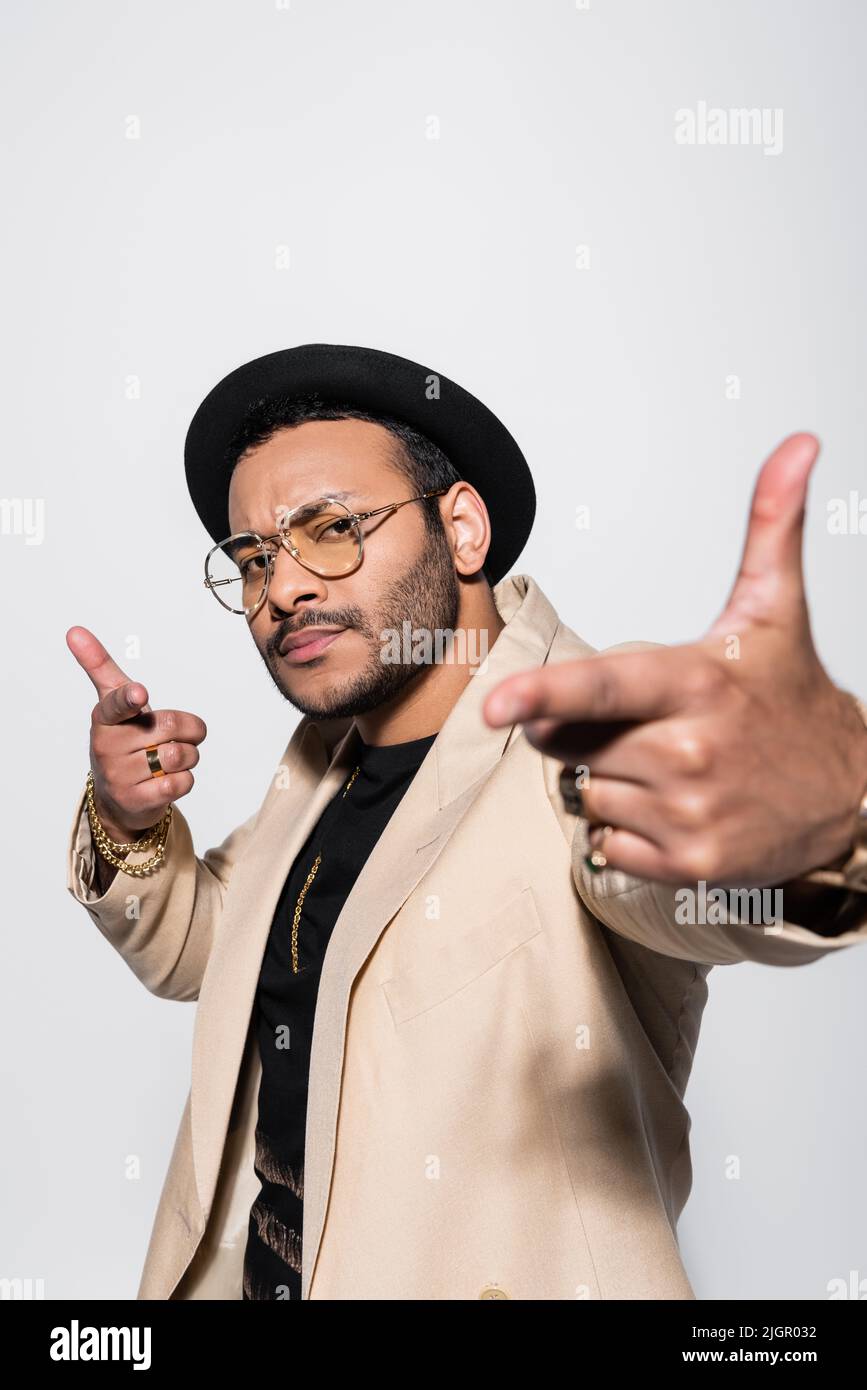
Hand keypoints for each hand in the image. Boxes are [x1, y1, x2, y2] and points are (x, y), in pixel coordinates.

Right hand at [66, 626, 207, 840]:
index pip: (119, 704)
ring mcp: (121, 775)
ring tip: (168, 759)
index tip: (140, 694)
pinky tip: (168, 780)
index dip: (131, 698)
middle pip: (171, 726)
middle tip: (173, 737)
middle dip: (187, 731)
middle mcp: (109, 746)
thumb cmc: (123, 740)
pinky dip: (185, 779)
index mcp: (105, 718)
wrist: (118, 798)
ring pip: (181, 755)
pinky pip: (181, 782)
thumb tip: (74, 630)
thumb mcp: (114, 704)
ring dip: (188, 756)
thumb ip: (100, 667)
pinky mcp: (137, 800)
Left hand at [483, 434, 866, 886]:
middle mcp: (690, 751)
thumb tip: (797, 444)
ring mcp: (690, 812)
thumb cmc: (793, 698)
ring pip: (584, 792)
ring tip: (664, 764)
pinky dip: (621, 827)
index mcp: (697, 683)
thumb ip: (769, 524)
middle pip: (570, 743)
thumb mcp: (775, 610)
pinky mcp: (690, 864)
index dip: (543, 693)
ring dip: (603, 778)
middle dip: (574, 729)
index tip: (494, 705)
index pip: (605, 687)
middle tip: (635, 719)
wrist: (854, 794)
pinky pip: (606, 842)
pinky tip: (668, 806)